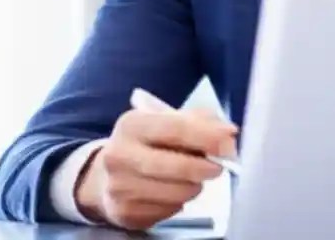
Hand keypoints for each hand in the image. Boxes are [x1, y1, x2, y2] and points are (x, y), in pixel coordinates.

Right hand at [75, 106, 237, 229]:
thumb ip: (198, 122)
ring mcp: (119, 186)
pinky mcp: (125, 212)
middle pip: (176, 165)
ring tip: (191, 179)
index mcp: (131, 124)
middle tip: (217, 167)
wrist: (105, 175)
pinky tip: (171, 192)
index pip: (176, 128)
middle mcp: (120, 155)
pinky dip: (178, 202)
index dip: (207, 137)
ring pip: (176, 192)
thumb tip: (228, 133)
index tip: (228, 144)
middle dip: (204, 168)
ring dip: (194, 187)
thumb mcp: (164, 121)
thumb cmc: (145, 143)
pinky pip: (168, 210)